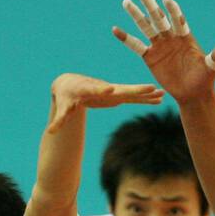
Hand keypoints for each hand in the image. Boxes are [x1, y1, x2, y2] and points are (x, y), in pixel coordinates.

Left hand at [47, 73, 162, 131]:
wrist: (71, 83)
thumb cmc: (66, 95)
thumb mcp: (63, 107)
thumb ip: (60, 119)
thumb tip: (51, 132)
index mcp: (90, 90)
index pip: (98, 90)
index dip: (104, 90)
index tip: (112, 89)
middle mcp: (105, 88)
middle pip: (122, 89)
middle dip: (135, 90)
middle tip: (151, 88)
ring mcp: (113, 91)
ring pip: (132, 93)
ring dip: (147, 94)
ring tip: (163, 94)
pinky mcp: (118, 95)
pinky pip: (134, 97)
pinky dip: (146, 98)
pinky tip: (159, 99)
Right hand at [112, 0, 214, 101]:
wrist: (192, 94)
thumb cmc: (204, 79)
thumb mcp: (212, 66)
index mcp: (185, 37)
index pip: (178, 20)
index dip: (173, 10)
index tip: (167, 0)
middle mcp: (171, 38)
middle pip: (159, 18)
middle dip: (151, 6)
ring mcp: (159, 47)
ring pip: (146, 27)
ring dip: (136, 15)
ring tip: (126, 2)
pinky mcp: (150, 57)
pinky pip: (136, 46)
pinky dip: (126, 38)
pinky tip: (115, 29)